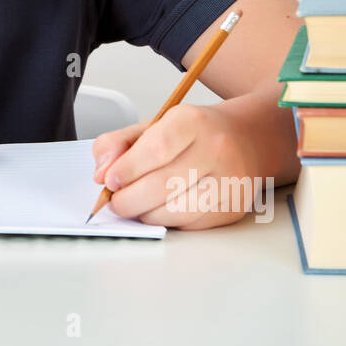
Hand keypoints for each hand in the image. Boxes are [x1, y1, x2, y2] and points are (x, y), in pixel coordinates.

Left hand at [91, 103, 259, 228]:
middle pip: (163, 185)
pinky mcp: (233, 208)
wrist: (244, 139)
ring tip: (138, 204)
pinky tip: (161, 208)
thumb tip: (101, 172)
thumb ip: (119, 143)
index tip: (109, 180)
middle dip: (129, 199)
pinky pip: (190, 224)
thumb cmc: (193, 134)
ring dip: (146, 214)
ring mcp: (230, 181)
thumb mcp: (154, 125)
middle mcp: (217, 149)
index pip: (156, 149)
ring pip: (176, 211)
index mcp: (194, 121)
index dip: (127, 169)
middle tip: (116, 201)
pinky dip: (167, 221)